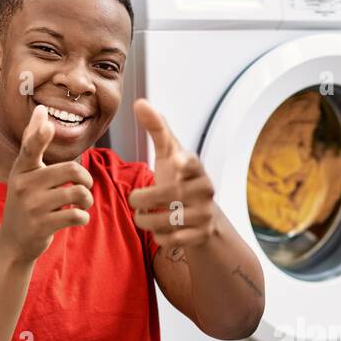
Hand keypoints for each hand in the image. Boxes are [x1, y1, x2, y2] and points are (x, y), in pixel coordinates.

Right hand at [0, 103, 94, 263]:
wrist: (14, 242)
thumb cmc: (26, 200)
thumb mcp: (25, 172)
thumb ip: (34, 142)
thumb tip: (41, 109)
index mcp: (21, 168)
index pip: (30, 147)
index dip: (40, 136)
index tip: (49, 126)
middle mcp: (23, 184)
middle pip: (71, 170)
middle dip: (86, 179)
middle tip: (85, 187)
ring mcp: (31, 206)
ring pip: (78, 193)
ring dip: (87, 200)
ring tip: (82, 204)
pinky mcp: (41, 226)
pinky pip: (77, 215)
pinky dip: (83, 217)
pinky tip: (77, 217)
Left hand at [127, 98, 217, 251]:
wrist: (204, 219)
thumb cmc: (180, 180)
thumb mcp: (169, 155)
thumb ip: (157, 129)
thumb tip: (139, 102)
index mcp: (195, 168)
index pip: (192, 163)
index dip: (185, 162)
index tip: (177, 161)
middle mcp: (204, 190)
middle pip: (166, 195)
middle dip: (142, 200)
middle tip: (135, 200)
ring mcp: (204, 214)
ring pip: (165, 220)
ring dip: (146, 220)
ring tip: (143, 216)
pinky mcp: (200, 235)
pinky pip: (170, 239)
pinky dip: (158, 236)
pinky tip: (159, 230)